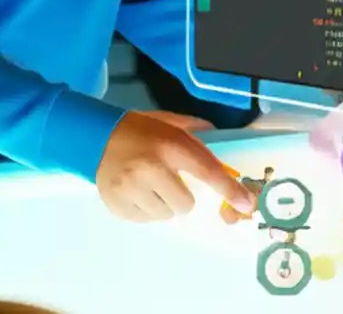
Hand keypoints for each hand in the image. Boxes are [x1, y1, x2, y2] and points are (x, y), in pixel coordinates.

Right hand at [96, 111, 254, 222]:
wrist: (95, 137)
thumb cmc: (139, 130)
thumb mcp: (169, 122)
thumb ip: (197, 131)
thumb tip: (223, 142)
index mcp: (169, 145)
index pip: (207, 172)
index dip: (230, 190)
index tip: (246, 204)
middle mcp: (151, 168)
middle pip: (186, 204)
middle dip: (184, 197)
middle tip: (172, 183)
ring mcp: (131, 189)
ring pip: (165, 215)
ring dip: (165, 204)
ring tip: (152, 187)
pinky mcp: (117, 204)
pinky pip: (146, 220)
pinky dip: (147, 210)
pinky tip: (138, 193)